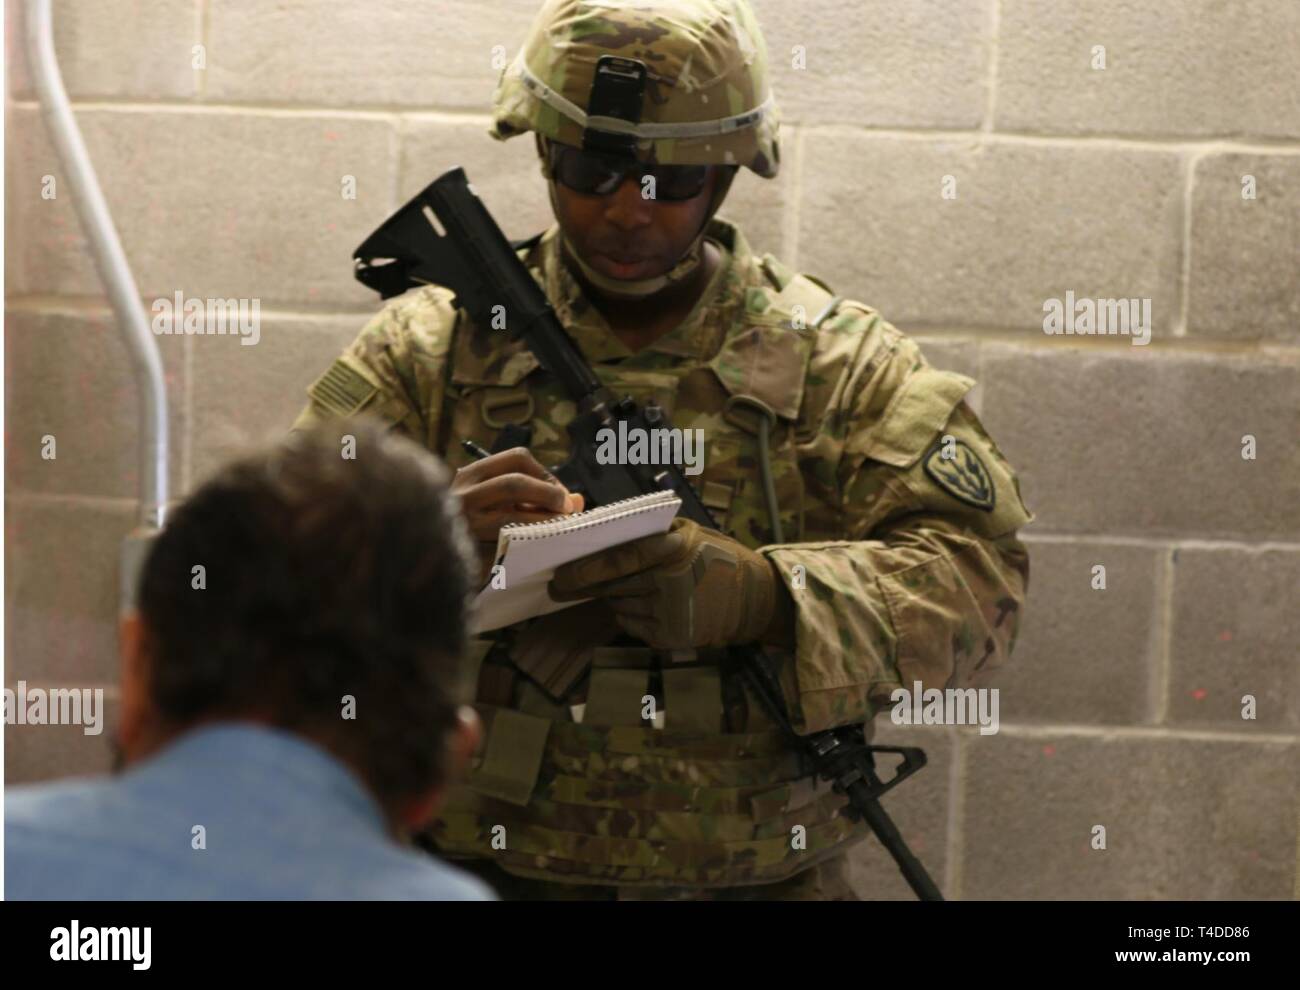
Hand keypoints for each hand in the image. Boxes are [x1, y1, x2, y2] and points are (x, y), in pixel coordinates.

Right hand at [451, 446, 582, 583]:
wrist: (436, 553)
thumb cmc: (474, 526)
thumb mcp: (499, 503)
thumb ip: (535, 497)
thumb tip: (578, 501)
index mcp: (472, 473)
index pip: (517, 458)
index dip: (547, 474)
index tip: (561, 495)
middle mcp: (463, 491)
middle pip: (515, 482)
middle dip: (549, 494)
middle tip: (566, 510)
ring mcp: (462, 520)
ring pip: (509, 515)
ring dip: (542, 520)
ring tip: (558, 527)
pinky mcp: (465, 547)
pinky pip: (504, 542)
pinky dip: (529, 540)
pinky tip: (540, 544)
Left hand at [548, 517, 780, 648]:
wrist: (752, 598)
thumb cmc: (714, 558)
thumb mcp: (688, 533)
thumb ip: (650, 534)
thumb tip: (598, 536)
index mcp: (674, 548)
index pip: (620, 559)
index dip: (586, 568)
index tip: (559, 574)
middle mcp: (671, 581)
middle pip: (613, 586)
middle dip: (583, 587)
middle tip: (560, 587)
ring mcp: (670, 612)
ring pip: (620, 606)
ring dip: (616, 599)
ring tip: (636, 590)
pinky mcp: (670, 636)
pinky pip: (633, 625)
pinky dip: (632, 616)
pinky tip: (650, 606)